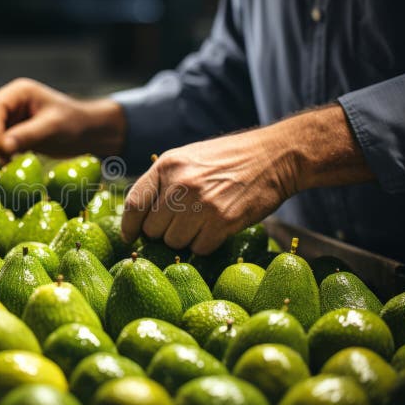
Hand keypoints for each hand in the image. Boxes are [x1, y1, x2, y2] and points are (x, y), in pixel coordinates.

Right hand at [0, 78, 125, 160]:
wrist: (86, 133)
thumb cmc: (74, 123)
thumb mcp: (52, 128)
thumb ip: (27, 135)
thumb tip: (3, 147)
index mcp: (20, 91)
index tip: (1, 149)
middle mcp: (12, 101)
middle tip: (5, 158)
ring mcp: (11, 116)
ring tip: (9, 161)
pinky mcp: (13, 131)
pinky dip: (0, 153)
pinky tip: (12, 162)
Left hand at [121, 104, 372, 254]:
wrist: (274, 156)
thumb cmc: (228, 159)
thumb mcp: (187, 158)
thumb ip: (162, 182)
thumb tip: (139, 216)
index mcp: (166, 166)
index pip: (133, 205)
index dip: (129, 226)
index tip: (130, 236)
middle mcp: (180, 184)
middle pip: (153, 230)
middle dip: (163, 233)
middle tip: (181, 224)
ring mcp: (200, 204)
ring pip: (175, 243)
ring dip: (186, 240)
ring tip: (201, 223)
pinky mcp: (222, 221)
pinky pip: (200, 248)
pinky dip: (206, 244)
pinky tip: (216, 229)